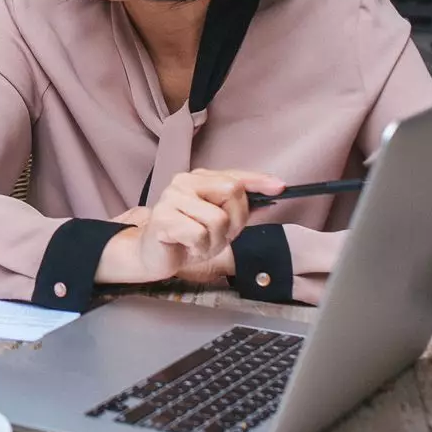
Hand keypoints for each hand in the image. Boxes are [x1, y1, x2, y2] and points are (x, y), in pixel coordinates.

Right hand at [98, 168, 282, 284]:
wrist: (151, 255)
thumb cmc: (185, 238)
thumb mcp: (218, 223)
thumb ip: (239, 209)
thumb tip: (267, 200)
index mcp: (198, 179)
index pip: (235, 176)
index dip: (259, 180)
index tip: (280, 186)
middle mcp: (184, 183)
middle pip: (232, 192)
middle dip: (236, 221)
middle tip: (219, 235)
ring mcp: (171, 198)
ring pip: (219, 219)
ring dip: (215, 241)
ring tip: (200, 244)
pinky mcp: (163, 219)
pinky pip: (200, 234)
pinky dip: (199, 248)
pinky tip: (188, 247)